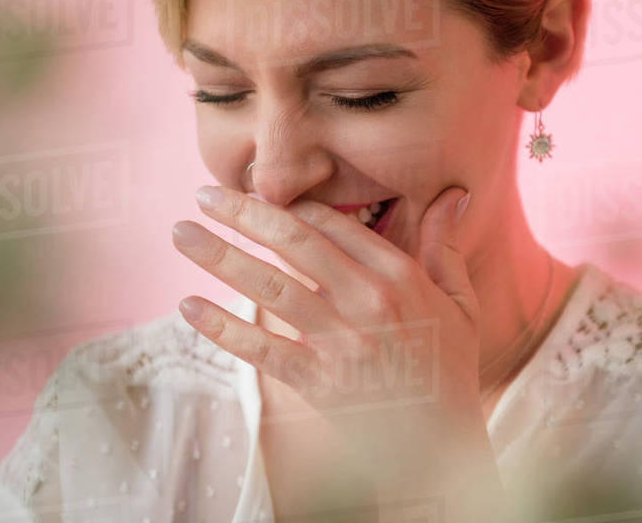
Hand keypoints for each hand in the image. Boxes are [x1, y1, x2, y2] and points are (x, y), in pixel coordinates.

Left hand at [171, 185, 504, 519]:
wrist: (442, 447)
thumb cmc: (448, 370)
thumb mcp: (460, 303)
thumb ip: (445, 246)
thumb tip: (453, 193)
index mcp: (398, 276)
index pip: (333, 225)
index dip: (290, 205)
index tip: (256, 194)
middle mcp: (368, 301)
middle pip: (293, 242)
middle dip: (243, 214)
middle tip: (202, 195)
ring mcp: (341, 342)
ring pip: (270, 286)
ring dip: (220, 257)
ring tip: (181, 234)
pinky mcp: (318, 382)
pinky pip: (263, 349)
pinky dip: (223, 328)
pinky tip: (189, 306)